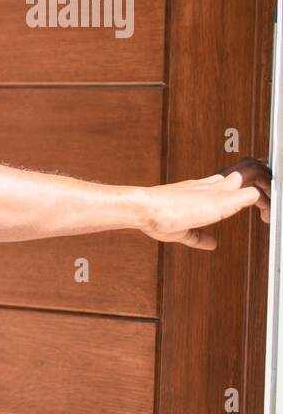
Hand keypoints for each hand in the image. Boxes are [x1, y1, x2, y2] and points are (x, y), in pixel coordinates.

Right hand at [140, 158, 272, 248]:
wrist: (144, 208)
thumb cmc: (154, 218)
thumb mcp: (182, 232)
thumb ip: (198, 237)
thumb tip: (210, 244)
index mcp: (201, 189)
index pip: (233, 180)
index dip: (248, 189)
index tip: (258, 205)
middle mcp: (212, 185)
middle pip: (247, 170)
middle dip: (264, 182)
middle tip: (270, 205)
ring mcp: (218, 189)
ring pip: (255, 173)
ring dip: (268, 188)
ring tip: (271, 209)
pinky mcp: (222, 198)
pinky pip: (253, 191)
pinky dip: (265, 200)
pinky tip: (268, 213)